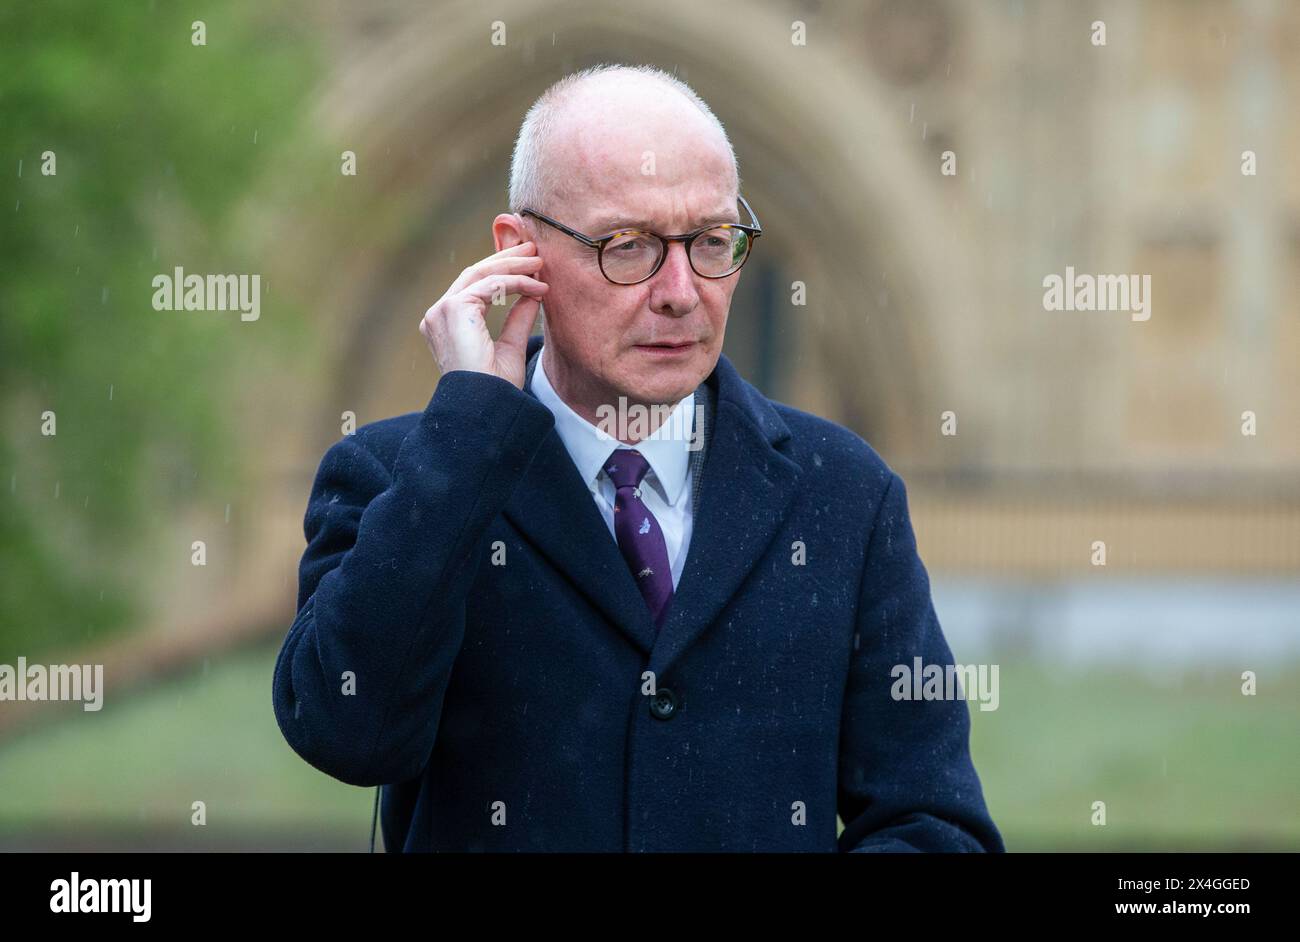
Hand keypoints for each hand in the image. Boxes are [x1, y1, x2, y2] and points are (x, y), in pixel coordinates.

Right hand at [419, 241, 548, 388]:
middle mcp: (438, 314)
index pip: (473, 287)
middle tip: (534, 250)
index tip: (529, 267)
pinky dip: (516, 283)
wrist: (484, 408)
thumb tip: (533, 295)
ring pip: (482, 274)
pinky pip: (490, 286)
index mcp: (446, 323)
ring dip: (514, 266)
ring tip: (539, 262)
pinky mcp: (453, 309)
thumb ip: (517, 319)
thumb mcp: (510, 347)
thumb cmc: (495, 389)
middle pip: (474, 274)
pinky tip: (538, 287)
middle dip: (506, 260)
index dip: (501, 272)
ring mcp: (442, 310)